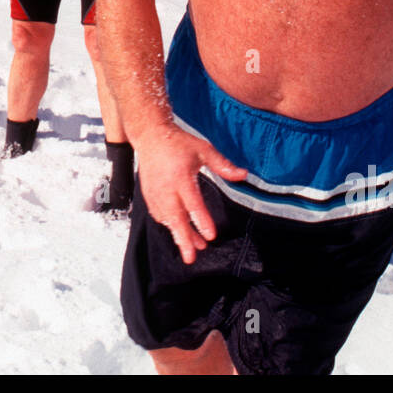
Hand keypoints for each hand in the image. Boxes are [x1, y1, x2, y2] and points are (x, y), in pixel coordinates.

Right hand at [134, 123, 247, 263]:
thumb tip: (243, 174)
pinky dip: (169, 225)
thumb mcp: (203, 149)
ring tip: (193, 248)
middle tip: (192, 256)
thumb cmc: (178, 143)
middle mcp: (166, 187)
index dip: (201, 220)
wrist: (150, 136)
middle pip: (175, 218)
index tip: (210, 235)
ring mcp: (155, 193)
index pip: (192, 202)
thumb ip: (222, 165)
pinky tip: (179, 232)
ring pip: (167, 220)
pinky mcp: (149, 195)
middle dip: (184, 238)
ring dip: (179, 235)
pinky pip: (159, 215)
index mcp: (181, 176)